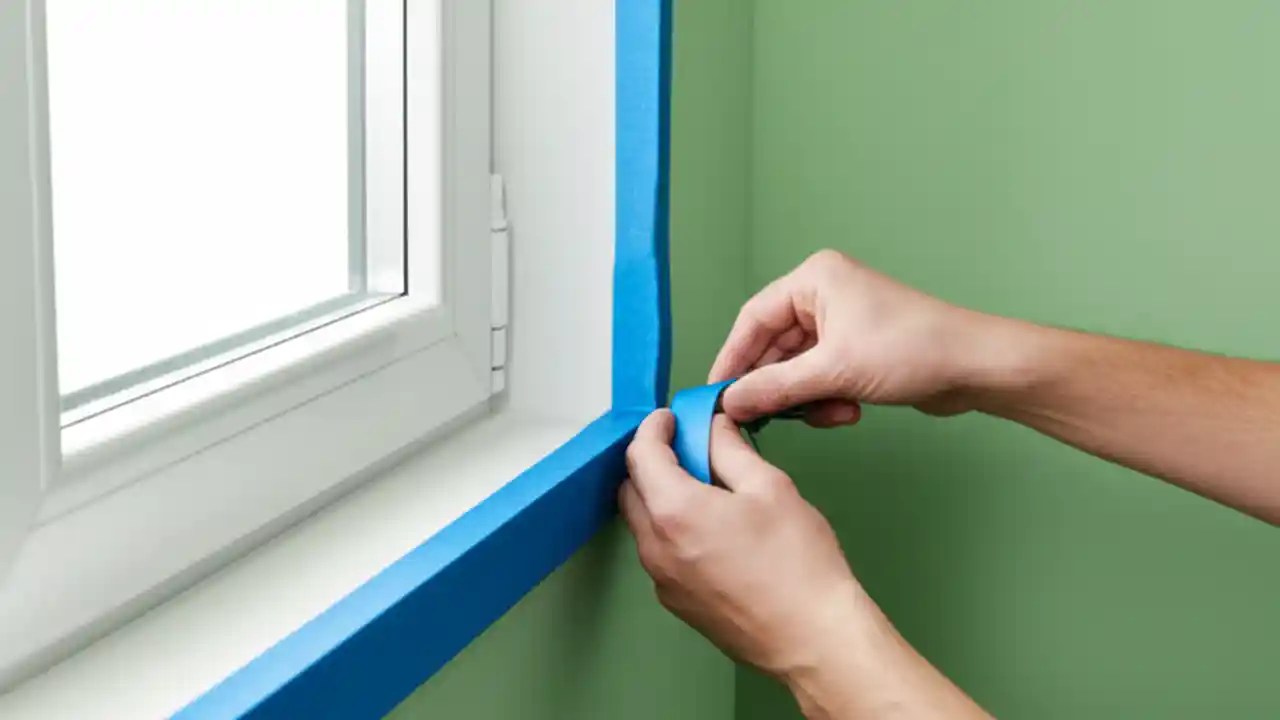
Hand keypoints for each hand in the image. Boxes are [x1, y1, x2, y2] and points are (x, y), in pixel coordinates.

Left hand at [618, 410, 871, 677]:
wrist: (813, 638)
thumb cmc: (798, 562)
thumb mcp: (770, 487)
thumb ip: (730, 450)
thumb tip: (712, 428)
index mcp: (674, 511)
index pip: (640, 455)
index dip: (654, 428)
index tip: (671, 418)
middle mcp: (655, 547)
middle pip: (631, 490)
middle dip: (652, 462)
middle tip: (689, 448)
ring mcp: (662, 580)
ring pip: (643, 523)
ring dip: (661, 497)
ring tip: (707, 489)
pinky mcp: (676, 603)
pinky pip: (660, 553)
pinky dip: (672, 530)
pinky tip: (713, 529)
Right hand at [710, 250, 995, 425]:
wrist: (975, 367)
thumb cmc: (912, 349)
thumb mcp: (832, 372)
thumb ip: (774, 388)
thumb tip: (731, 403)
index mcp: (814, 280)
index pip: (753, 319)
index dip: (732, 359)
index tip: (717, 395)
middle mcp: (825, 294)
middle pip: (773, 346)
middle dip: (775, 385)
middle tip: (760, 420)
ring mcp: (842, 322)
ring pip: (797, 368)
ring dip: (807, 397)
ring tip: (830, 412)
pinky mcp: (858, 349)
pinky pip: (821, 376)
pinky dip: (827, 398)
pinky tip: (848, 411)